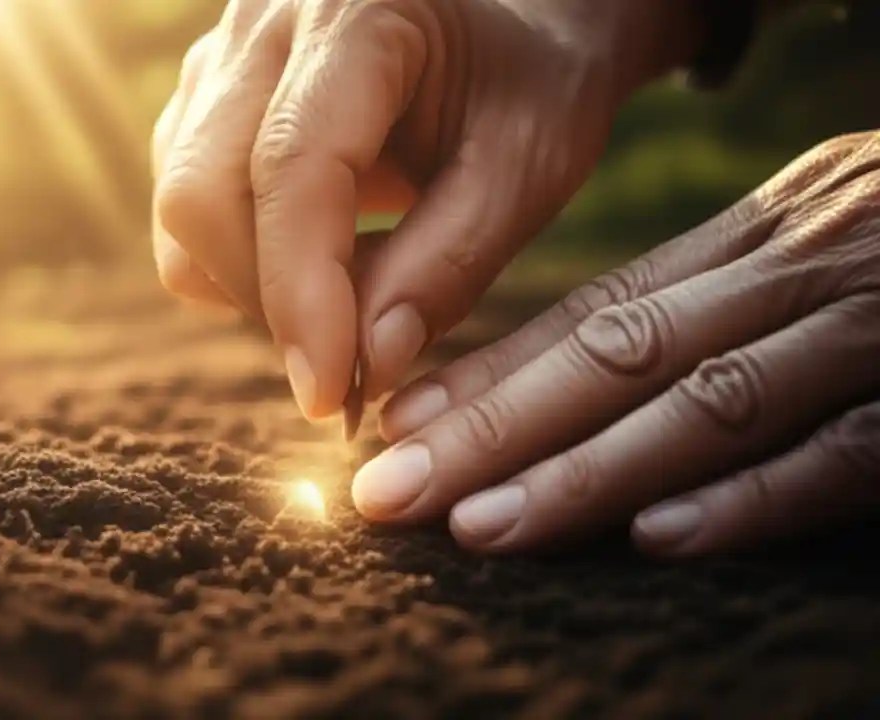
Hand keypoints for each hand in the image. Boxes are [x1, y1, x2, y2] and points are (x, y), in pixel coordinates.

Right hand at [150, 0, 698, 417]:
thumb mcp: (529, 166)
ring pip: (180, 205)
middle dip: (267, 303)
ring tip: (346, 302)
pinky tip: (319, 260)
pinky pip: (184, 201)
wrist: (520, 12)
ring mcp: (221, 52)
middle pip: (201, 192)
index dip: (303, 295)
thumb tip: (365, 369)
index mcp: (360, 10)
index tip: (329, 399)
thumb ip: (448, 264)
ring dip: (250, 287)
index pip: (293, 167)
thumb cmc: (535, 78)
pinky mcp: (204, 92)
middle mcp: (265, 17)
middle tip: (346, 369)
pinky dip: (238, 260)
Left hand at [353, 131, 879, 555]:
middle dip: (493, 427)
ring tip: (477, 526)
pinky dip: (754, 497)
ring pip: (709, 404)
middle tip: (387, 489)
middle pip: (622, 353)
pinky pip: (848, 452)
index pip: (600, 309)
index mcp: (771, 233)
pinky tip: (661, 539)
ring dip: (584, 471)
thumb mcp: (817, 257)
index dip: (492, 371)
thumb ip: (713, 309)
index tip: (397, 424)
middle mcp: (812, 267)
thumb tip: (574, 383)